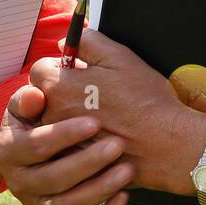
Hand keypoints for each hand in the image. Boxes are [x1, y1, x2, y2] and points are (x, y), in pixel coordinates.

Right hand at [0, 83, 133, 204]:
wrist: (40, 145)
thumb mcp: (29, 102)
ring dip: (99, 190)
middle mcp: (19, 183)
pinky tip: (123, 196)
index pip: (35, 146)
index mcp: (8, 151)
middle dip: (87, 163)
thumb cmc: (39, 116)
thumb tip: (34, 96)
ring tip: (127, 170)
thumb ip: (30, 96)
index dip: (65, 134)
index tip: (94, 123)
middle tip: (117, 146)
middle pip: (52, 179)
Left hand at [30, 29, 205, 193]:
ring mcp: (62, 142)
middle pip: (42, 97)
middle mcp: (54, 116)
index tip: (76, 71)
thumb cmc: (145, 100)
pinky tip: (99, 138)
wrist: (165, 143)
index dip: (58, 67)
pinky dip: (76, 142)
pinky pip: (65, 148)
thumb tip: (66, 43)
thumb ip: (87, 42)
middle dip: (59, 92)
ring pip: (53, 123)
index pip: (39, 70)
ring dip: (66, 117)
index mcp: (60, 87)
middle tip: (88, 94)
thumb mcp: (119, 57)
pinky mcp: (74, 162)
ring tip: (97, 117)